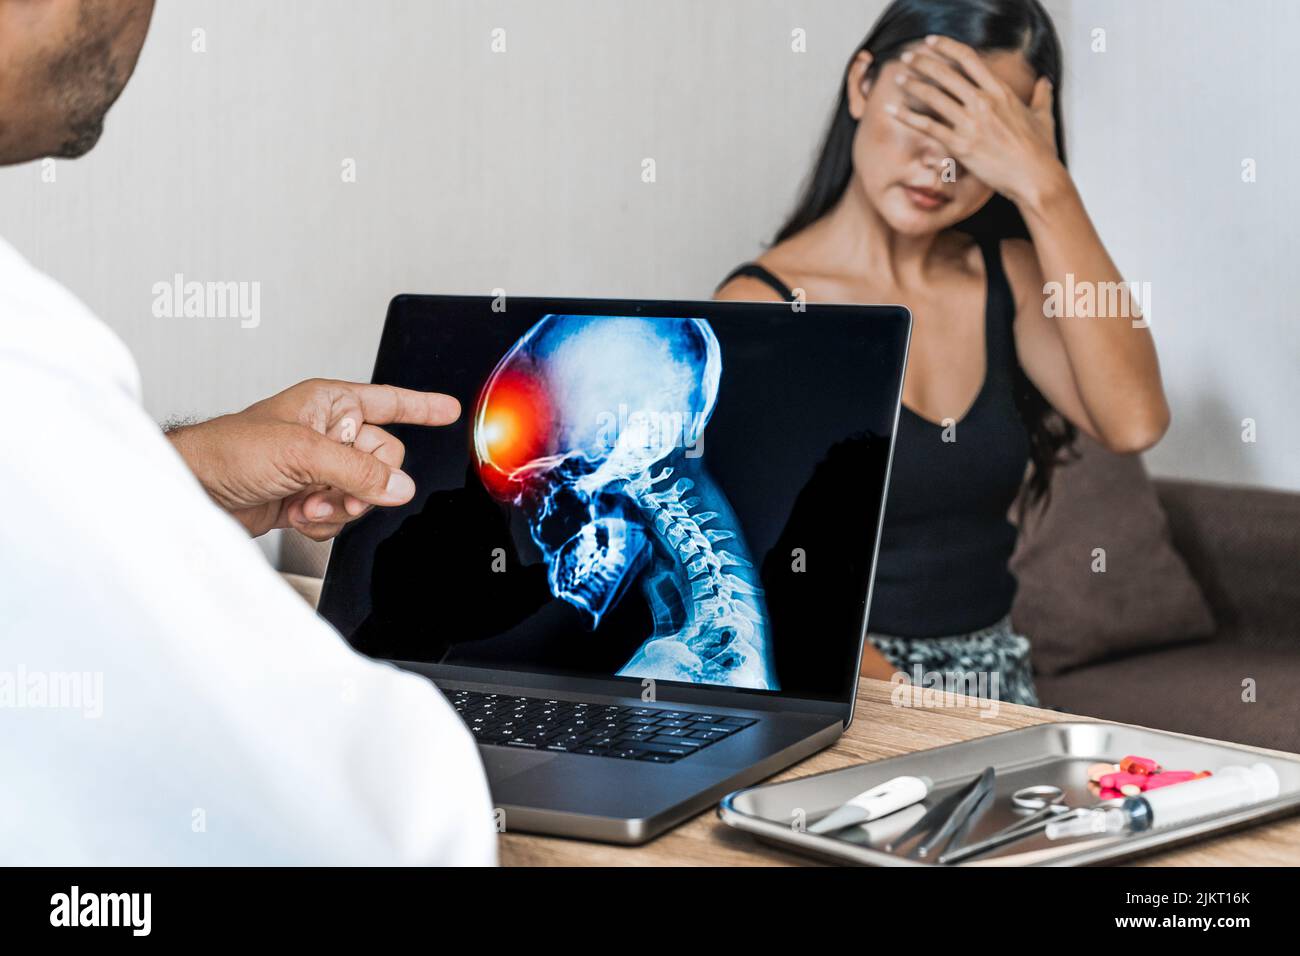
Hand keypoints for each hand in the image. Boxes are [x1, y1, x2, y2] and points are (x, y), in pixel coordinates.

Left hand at [167, 378, 460, 539]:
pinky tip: (297, 515)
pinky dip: (325, 522)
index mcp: (329, 404)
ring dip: (340, 505)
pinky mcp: (306, 497)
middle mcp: (327, 433)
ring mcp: (318, 467)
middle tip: (339, 489)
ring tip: (306, 502)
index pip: (388, 402)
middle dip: (364, 481)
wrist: (193, 491)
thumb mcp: (301, 453)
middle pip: (384, 460)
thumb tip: (399, 486)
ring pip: (365, 492)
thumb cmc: (227, 450)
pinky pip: (342, 514)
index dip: (420, 407)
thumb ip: (357, 470)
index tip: (448, 410)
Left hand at [886, 35, 1065, 207]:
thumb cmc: (1041, 150)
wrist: (1036, 177)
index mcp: (1000, 91)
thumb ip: (1041, 96)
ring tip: (898, 78)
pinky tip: (893, 110)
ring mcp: (971, 123)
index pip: (969, 59)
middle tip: (907, 57)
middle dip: (923, 62)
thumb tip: (1045, 83)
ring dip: (913, 85)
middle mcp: (984, 102)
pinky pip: (928, 126)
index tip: (932, 42)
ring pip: (934, 96)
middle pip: (946, 74)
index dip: (947, 47)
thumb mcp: (1043, 117)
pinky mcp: (961, 145)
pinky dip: (908, 117)